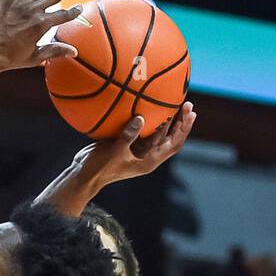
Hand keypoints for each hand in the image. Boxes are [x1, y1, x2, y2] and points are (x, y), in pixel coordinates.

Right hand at [74, 102, 196, 187]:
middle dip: (181, 122)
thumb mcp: (115, 152)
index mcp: (150, 161)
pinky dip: (149, 118)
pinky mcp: (128, 143)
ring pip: (159, 132)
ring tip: (175, 101)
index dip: (184, 128)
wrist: (84, 175)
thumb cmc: (100, 168)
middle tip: (188, 103)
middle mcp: (148, 155)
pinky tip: (149, 104)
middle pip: (171, 138)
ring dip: (168, 118)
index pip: (174, 144)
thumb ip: (128, 136)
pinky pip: (143, 128)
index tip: (190, 113)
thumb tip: (142, 117)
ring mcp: (139, 150)